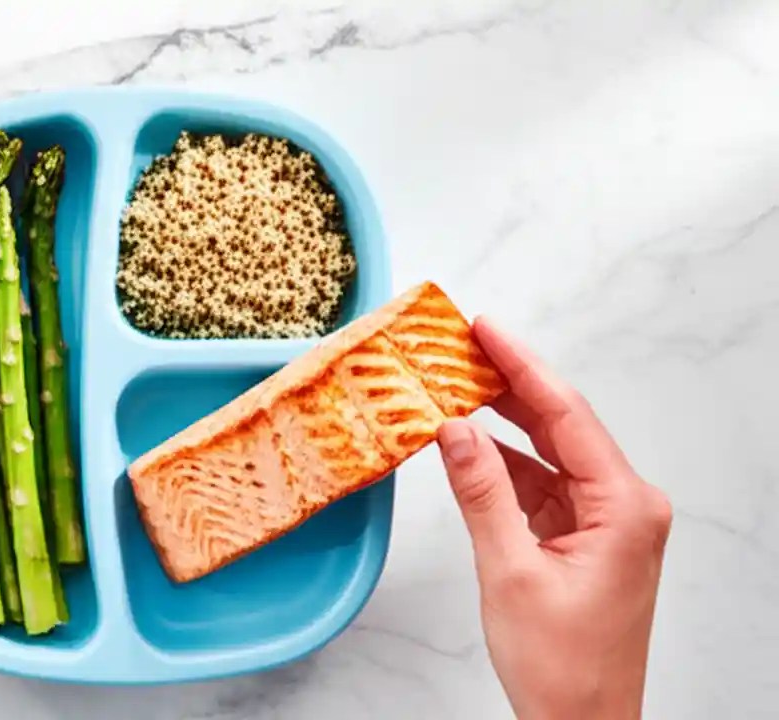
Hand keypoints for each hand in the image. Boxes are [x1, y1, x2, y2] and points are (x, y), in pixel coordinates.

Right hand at [438, 319, 671, 719]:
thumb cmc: (562, 666)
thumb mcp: (509, 571)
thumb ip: (481, 493)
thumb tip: (453, 429)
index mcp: (625, 507)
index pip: (567, 415)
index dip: (521, 365)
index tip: (484, 327)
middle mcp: (626, 505)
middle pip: (562, 424)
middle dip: (510, 384)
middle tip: (461, 344)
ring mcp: (607, 521)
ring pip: (550, 452)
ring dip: (503, 424)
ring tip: (456, 384)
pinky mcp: (585, 538)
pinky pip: (542, 485)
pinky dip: (504, 466)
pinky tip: (468, 445)